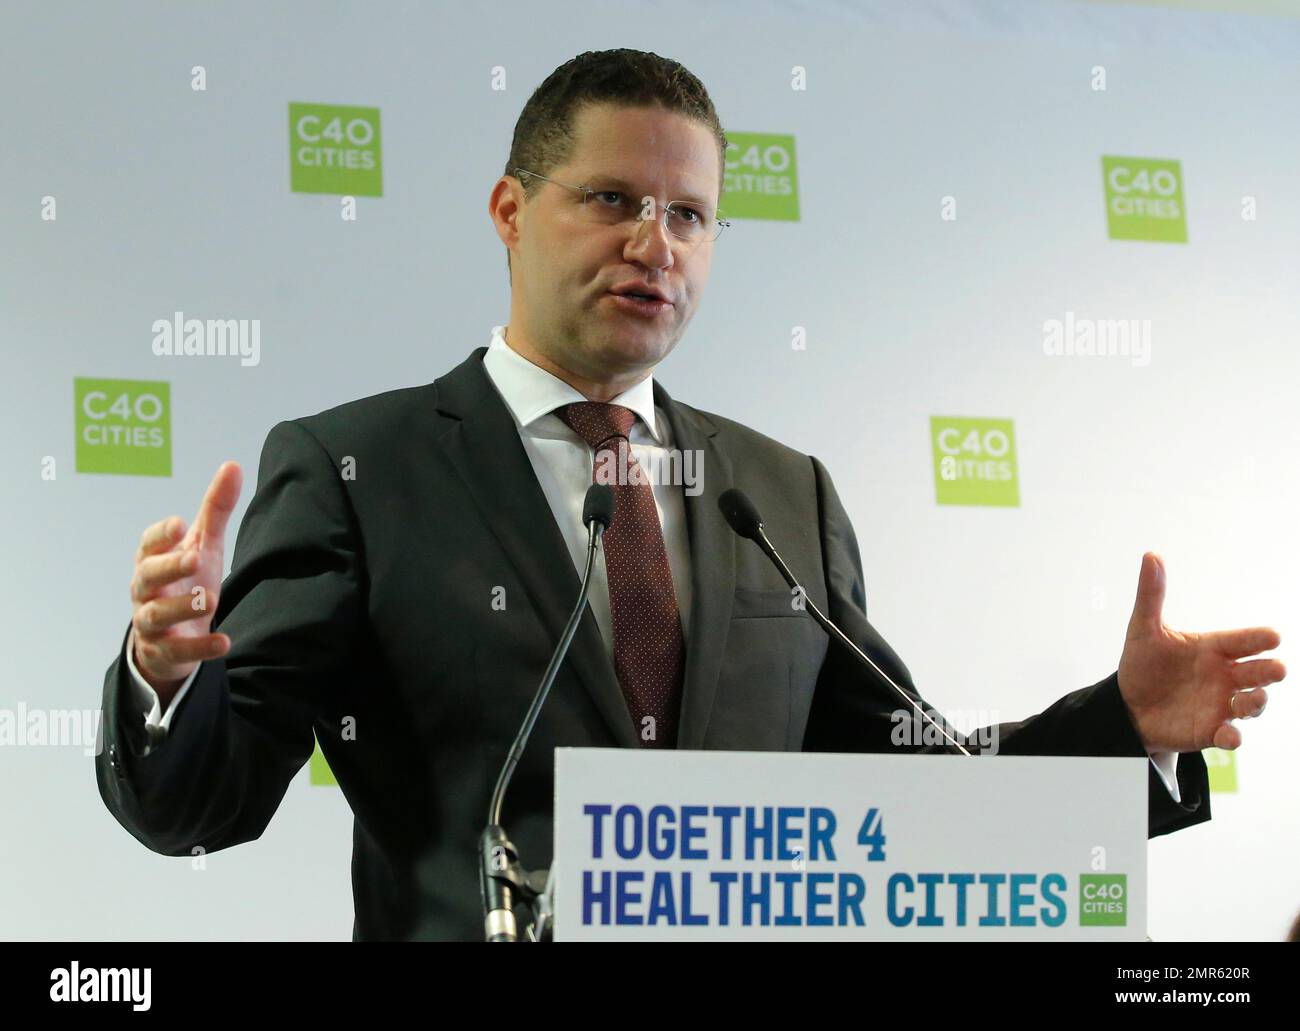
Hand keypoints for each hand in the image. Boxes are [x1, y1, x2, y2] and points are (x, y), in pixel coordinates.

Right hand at [129, 461, 242, 700]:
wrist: (172, 637)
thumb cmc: (186, 581)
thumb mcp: (204, 545)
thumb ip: (215, 509)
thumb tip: (233, 465)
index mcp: (153, 560)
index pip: (149, 544)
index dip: (162, 535)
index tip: (181, 523)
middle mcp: (146, 590)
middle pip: (147, 576)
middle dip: (169, 567)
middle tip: (195, 558)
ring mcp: (152, 622)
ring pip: (157, 615)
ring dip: (183, 607)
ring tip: (212, 599)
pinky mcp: (164, 651)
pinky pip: (178, 650)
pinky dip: (199, 647)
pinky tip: (224, 642)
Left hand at [1117, 552, 1284, 752]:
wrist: (1127, 705)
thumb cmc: (1144, 664)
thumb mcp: (1144, 629)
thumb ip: (1151, 595)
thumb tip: (1151, 555)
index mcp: (1214, 649)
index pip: (1242, 641)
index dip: (1258, 639)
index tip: (1273, 636)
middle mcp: (1225, 676)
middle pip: (1257, 672)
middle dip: (1268, 671)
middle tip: (1276, 669)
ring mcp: (1222, 704)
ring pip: (1251, 704)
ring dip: (1257, 703)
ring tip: (1253, 699)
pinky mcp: (1211, 730)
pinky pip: (1229, 736)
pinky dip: (1233, 737)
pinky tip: (1230, 736)